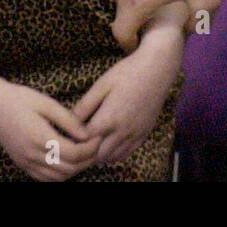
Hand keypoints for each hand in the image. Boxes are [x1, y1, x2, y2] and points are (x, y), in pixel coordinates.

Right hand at [0, 81, 100, 181]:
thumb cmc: (20, 99)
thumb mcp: (47, 103)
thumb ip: (68, 120)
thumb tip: (87, 134)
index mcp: (40, 138)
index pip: (73, 154)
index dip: (90, 148)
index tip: (99, 137)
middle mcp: (32, 155)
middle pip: (68, 169)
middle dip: (87, 160)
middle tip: (96, 145)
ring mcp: (25, 162)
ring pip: (57, 178)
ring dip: (75, 169)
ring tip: (85, 152)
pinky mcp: (21, 164)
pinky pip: (44, 178)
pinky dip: (60, 174)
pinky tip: (67, 159)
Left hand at [74, 48, 174, 165]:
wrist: (157, 68)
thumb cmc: (127, 72)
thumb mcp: (102, 84)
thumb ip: (85, 105)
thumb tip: (69, 122)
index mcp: (109, 118)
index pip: (85, 142)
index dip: (75, 140)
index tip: (69, 133)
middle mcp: (122, 131)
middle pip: (97, 155)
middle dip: (86, 151)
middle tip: (79, 141)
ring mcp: (135, 134)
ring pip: (112, 158)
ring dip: (99, 155)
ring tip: (92, 143)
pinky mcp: (144, 134)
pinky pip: (126, 153)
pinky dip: (115, 154)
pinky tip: (109, 143)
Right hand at [112, 0, 226, 50]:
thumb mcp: (206, 0)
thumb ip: (194, 23)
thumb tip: (186, 31)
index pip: (121, 31)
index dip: (128, 45)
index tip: (138, 48)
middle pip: (121, 11)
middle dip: (132, 23)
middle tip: (150, 28)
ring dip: (135, 2)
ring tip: (156, 5)